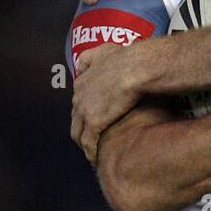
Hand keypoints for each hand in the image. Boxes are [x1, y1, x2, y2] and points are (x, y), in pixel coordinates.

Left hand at [70, 43, 145, 161]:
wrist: (135, 68)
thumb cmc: (126, 58)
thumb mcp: (104, 50)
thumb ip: (92, 56)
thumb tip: (85, 63)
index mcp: (81, 81)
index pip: (78, 102)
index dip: (84, 113)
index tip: (92, 121)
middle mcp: (78, 96)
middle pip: (75, 119)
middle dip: (81, 131)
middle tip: (91, 141)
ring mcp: (84, 110)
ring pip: (78, 133)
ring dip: (84, 145)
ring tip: (93, 154)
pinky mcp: (93, 122)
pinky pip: (89, 143)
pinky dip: (91, 152)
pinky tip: (96, 159)